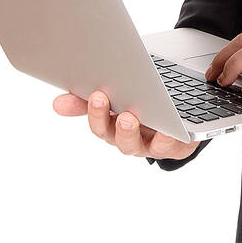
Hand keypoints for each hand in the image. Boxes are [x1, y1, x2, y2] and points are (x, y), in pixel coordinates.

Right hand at [52, 89, 198, 159]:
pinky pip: (166, 145)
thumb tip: (57, 103)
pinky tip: (165, 126)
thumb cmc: (148, 108)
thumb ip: (93, 98)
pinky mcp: (170, 147)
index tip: (75, 96)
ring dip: (126, 131)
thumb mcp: (123, 98)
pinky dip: (165, 137)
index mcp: (111, 122)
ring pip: (131, 144)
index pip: (91, 116)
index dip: (82, 107)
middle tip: (98, 98)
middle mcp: (125, 137)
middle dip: (100, 116)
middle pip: (107, 133)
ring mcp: (146, 144)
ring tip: (127, 117)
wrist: (184, 124)